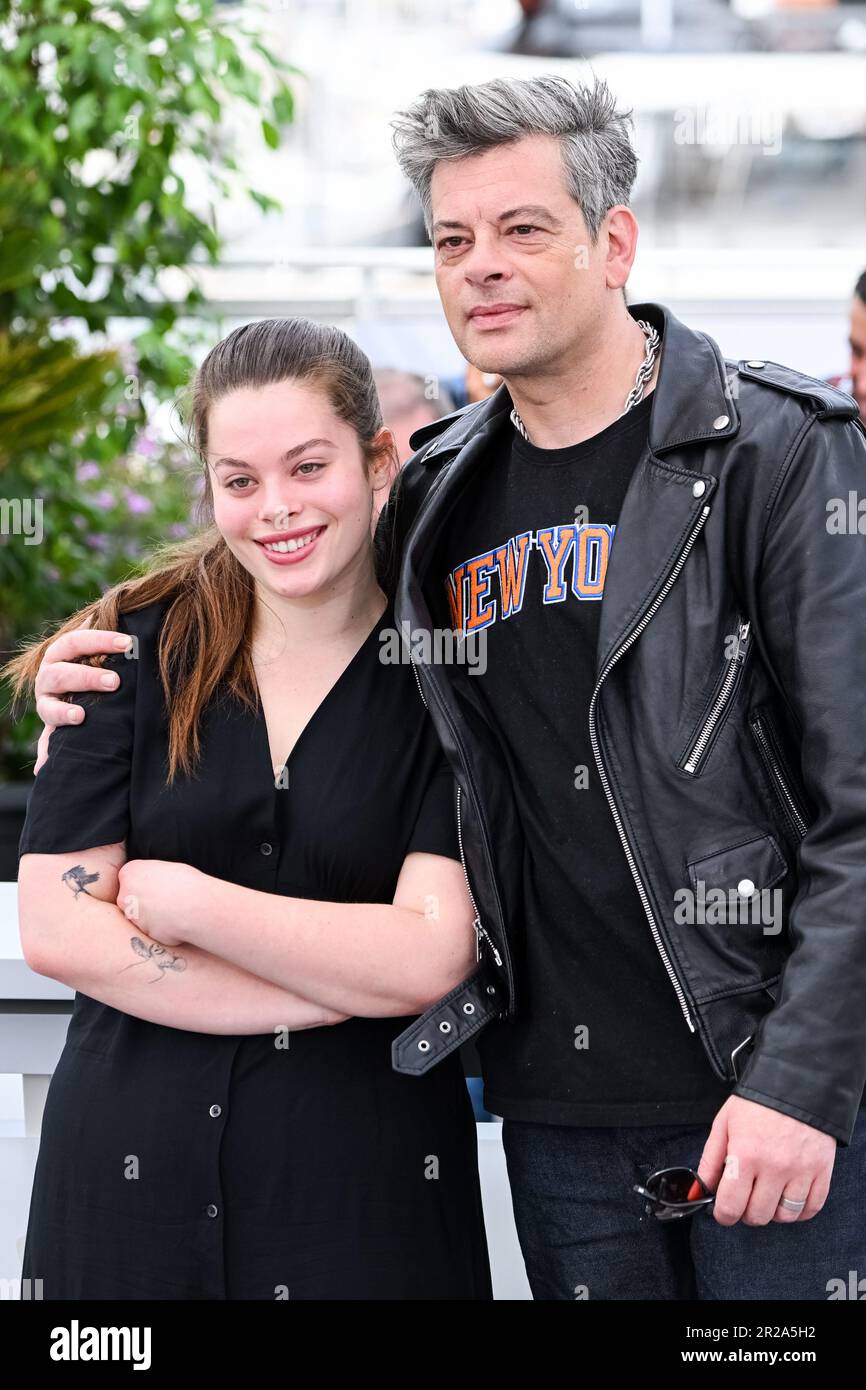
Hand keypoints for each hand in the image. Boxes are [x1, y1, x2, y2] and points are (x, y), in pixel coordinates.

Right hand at [34, 625, 132, 768]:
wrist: (85, 697)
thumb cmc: (100, 667)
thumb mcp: (102, 651)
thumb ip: (108, 638)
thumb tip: (123, 610)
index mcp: (63, 653)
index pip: (77, 641)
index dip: (100, 640)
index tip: (128, 643)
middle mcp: (50, 676)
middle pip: (61, 673)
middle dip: (86, 677)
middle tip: (114, 682)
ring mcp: (47, 702)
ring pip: (49, 706)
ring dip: (64, 712)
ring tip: (81, 717)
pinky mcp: (49, 727)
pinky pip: (46, 740)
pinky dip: (48, 752)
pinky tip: (47, 765)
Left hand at [116, 859, 204, 947]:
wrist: (196, 905)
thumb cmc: (185, 882)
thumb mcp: (164, 867)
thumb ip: (150, 875)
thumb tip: (151, 882)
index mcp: (129, 873)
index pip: (129, 878)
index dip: (145, 882)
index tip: (158, 883)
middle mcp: (125, 895)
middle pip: (129, 898)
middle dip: (144, 900)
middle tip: (165, 897)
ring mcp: (133, 916)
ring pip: (140, 915)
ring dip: (152, 914)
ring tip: (173, 908)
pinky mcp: (143, 932)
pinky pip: (151, 929)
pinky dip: (161, 926)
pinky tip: (175, 920)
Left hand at [698, 1094, 836, 1225]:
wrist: (798, 1083)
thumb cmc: (757, 1103)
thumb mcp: (724, 1124)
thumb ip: (710, 1160)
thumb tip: (700, 1191)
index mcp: (746, 1154)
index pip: (731, 1206)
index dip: (723, 1215)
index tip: (724, 1210)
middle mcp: (774, 1167)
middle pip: (758, 1216)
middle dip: (746, 1212)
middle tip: (745, 1197)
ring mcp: (800, 1171)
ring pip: (785, 1216)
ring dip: (773, 1212)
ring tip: (767, 1194)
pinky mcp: (822, 1171)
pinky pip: (811, 1208)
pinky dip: (799, 1211)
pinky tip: (788, 1196)